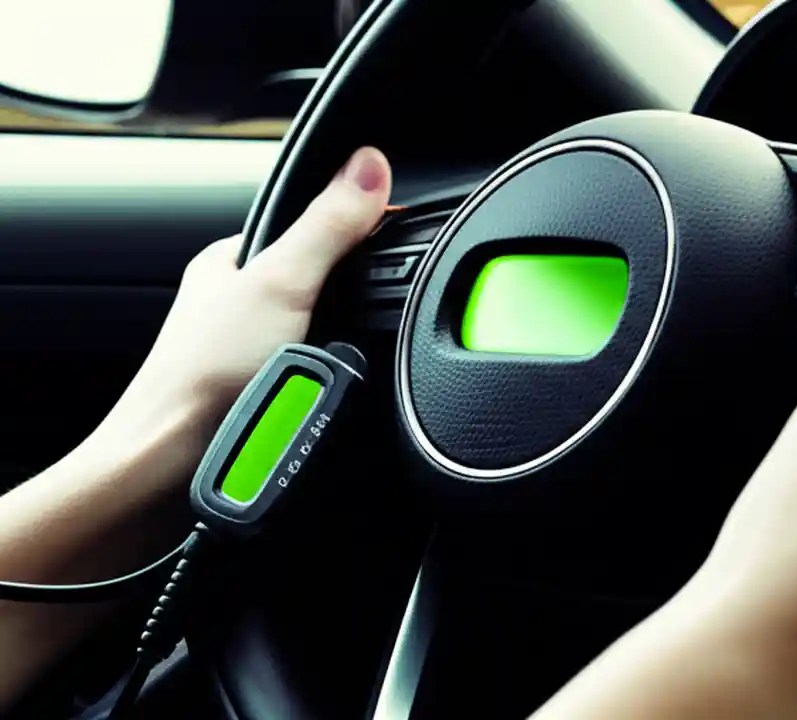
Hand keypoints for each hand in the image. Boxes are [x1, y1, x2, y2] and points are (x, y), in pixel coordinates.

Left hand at [86, 147, 391, 491]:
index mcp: (232, 262)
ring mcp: (253, 355)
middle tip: (341, 335)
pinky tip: (319, 404)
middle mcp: (240, 306)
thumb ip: (328, 225)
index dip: (357, 236)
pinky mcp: (266, 398)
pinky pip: (322, 386)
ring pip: (329, 345)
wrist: (172, 470)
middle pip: (330, 291)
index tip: (389, 251)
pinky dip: (329, 396)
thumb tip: (369, 165)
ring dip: (337, 365)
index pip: (314, 226)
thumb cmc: (199, 380)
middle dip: (351, 315)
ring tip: (318, 380)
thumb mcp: (281, 283)